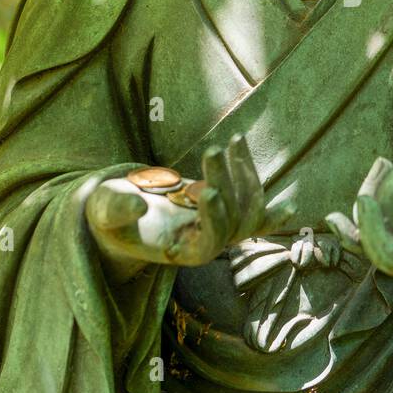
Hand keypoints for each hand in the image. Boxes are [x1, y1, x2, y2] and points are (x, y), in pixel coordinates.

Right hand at [86, 134, 285, 271]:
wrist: (119, 215)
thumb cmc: (109, 216)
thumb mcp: (105, 212)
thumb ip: (118, 210)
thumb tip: (140, 206)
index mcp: (181, 251)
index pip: (212, 243)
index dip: (215, 219)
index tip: (206, 190)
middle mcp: (207, 243)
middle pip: (234, 221)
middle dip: (227, 184)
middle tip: (211, 149)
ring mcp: (219, 227)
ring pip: (248, 208)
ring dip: (245, 173)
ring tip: (233, 140)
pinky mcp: (224, 211)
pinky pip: (256, 213)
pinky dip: (268, 202)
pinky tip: (288, 201)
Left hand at [355, 148, 392, 289]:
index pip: (389, 256)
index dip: (372, 232)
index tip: (365, 200)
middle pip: (374, 236)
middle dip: (372, 198)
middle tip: (385, 163)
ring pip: (378, 220)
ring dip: (378, 187)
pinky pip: (386, 212)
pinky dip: (383, 190)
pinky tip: (386, 166)